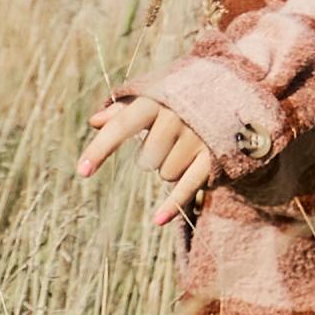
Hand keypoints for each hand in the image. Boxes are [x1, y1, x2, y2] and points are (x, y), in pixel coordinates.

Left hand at [75, 93, 218, 227]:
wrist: (232, 94)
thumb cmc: (181, 100)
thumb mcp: (153, 99)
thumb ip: (122, 111)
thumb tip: (93, 121)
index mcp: (155, 101)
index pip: (120, 128)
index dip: (100, 150)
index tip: (82, 172)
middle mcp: (176, 117)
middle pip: (146, 161)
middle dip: (152, 158)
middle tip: (168, 142)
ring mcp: (197, 137)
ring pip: (166, 174)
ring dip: (171, 168)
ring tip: (186, 149)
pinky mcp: (214, 157)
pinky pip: (186, 187)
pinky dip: (171, 205)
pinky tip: (157, 220)